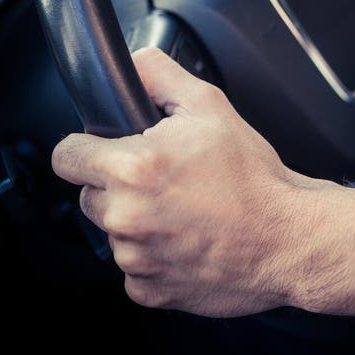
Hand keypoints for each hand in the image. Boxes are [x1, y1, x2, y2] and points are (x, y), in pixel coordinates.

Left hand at [52, 47, 319, 314]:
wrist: (288, 238)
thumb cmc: (254, 178)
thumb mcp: (210, 106)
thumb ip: (160, 75)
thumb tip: (134, 63)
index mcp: (132, 168)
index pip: (65, 156)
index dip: (87, 145)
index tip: (107, 149)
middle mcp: (125, 216)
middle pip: (89, 194)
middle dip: (117, 183)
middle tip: (163, 177)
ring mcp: (135, 259)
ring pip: (113, 231)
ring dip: (137, 221)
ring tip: (183, 209)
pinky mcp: (150, 290)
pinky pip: (135, 268)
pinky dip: (154, 256)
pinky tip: (188, 239)